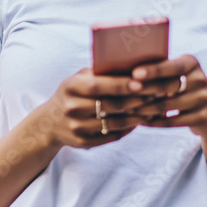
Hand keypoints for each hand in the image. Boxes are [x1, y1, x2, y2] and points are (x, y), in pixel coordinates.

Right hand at [38, 68, 154, 148]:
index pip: (98, 86)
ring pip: (113, 123)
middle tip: (157, 95)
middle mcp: (71, 107)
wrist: (49, 122)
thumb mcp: (79, 78)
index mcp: (71, 86)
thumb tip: (131, 63)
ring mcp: (76, 127)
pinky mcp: (83, 143)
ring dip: (136, 116)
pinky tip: (140, 121)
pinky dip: (128, 129)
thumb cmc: (73, 93)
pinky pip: (111, 136)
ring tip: (154, 109)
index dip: (121, 85)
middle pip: (109, 105)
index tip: (141, 83)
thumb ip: (100, 71)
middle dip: (136, 100)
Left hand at [128, 55, 206, 138]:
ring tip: (126, 109)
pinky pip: (172, 121)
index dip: (153, 70)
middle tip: (123, 94)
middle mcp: (200, 79)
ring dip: (144, 109)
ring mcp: (203, 99)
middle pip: (167, 86)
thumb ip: (159, 69)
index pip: (172, 66)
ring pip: (167, 106)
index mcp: (192, 63)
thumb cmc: (183, 87)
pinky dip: (154, 122)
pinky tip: (140, 121)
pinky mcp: (202, 117)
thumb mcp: (178, 74)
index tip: (134, 74)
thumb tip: (126, 69)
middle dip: (144, 90)